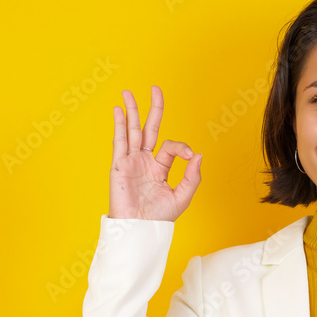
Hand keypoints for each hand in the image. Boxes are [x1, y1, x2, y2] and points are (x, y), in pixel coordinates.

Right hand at [109, 85, 201, 220]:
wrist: (139, 229)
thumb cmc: (159, 218)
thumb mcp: (182, 196)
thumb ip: (192, 176)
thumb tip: (199, 154)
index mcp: (160, 168)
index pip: (171, 146)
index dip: (182, 147)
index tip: (190, 157)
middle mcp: (145, 161)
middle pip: (149, 128)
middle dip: (153, 108)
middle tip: (155, 88)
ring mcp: (131, 161)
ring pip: (132, 130)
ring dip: (131, 110)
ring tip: (128, 92)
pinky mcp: (119, 165)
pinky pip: (119, 141)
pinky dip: (119, 125)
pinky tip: (118, 110)